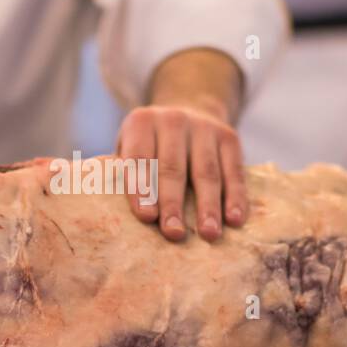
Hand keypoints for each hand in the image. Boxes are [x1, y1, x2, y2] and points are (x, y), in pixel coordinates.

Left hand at [117, 49, 247, 242]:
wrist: (189, 112)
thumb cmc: (149, 146)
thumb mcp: (129, 148)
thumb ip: (123, 174)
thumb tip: (111, 218)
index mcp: (140, 122)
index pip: (138, 158)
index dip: (142, 188)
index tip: (146, 218)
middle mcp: (172, 119)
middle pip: (172, 168)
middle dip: (173, 203)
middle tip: (174, 234)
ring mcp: (203, 126)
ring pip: (206, 171)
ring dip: (208, 206)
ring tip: (209, 234)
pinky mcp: (229, 136)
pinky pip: (234, 170)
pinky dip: (236, 197)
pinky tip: (234, 220)